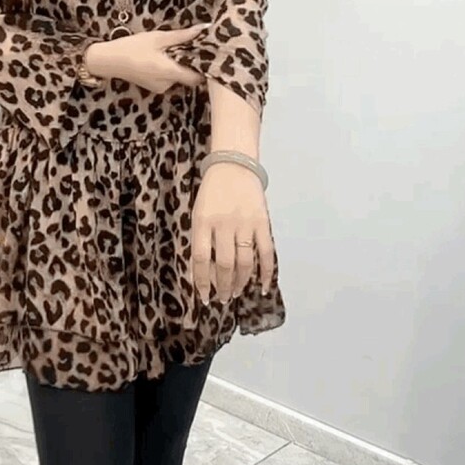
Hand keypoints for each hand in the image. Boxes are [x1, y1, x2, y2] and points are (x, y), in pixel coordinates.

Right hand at [85, 24, 210, 93]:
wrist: (109, 60)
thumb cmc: (131, 48)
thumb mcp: (158, 38)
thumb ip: (182, 36)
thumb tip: (203, 29)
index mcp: (169, 72)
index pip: (197, 78)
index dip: (203, 68)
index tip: (204, 54)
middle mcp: (167, 84)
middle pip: (188, 77)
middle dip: (189, 63)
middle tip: (186, 47)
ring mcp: (160, 87)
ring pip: (178, 77)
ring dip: (178, 65)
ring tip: (170, 50)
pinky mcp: (154, 87)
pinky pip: (168, 78)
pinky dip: (169, 69)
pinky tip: (160, 57)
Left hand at [189, 162, 275, 304]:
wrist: (234, 166)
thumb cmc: (212, 193)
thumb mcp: (198, 213)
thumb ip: (200, 239)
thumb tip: (203, 272)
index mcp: (203, 221)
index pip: (201, 258)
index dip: (201, 281)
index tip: (203, 297)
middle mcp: (224, 224)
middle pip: (224, 264)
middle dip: (223, 286)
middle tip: (222, 298)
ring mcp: (246, 223)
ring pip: (245, 262)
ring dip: (240, 282)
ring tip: (235, 292)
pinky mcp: (263, 222)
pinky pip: (266, 252)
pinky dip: (266, 272)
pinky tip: (262, 286)